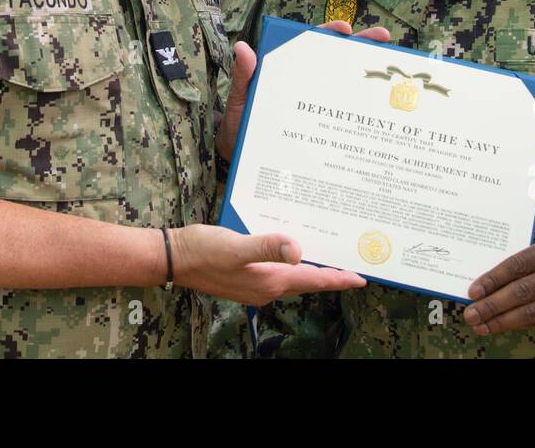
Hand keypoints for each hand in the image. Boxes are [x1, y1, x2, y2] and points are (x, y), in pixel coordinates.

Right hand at [170, 224, 365, 305]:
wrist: (173, 258)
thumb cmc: (202, 250)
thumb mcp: (235, 246)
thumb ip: (266, 247)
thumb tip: (297, 250)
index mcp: (269, 280)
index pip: (312, 280)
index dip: (337, 279)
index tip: (361, 278)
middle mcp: (265, 287)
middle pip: (307, 282)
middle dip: (331, 277)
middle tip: (354, 271)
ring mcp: (254, 284)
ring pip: (293, 279)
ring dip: (312, 272)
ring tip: (331, 263)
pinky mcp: (245, 276)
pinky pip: (278, 274)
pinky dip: (293, 266)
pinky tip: (293, 255)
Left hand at [216, 20, 390, 160]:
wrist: (239, 162)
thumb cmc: (236, 129)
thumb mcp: (238, 103)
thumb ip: (243, 78)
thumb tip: (243, 48)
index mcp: (284, 72)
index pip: (307, 46)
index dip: (327, 34)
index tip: (345, 29)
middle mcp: (302, 84)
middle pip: (334, 60)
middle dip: (360, 46)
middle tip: (382, 37)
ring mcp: (313, 105)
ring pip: (343, 86)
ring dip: (367, 76)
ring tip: (391, 69)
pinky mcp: (320, 128)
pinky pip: (342, 116)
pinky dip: (361, 112)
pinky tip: (380, 112)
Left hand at [463, 232, 534, 333]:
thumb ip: (529, 261)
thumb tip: (491, 283)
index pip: (519, 263)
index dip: (494, 279)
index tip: (474, 291)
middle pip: (524, 290)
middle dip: (493, 305)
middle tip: (472, 314)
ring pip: (534, 311)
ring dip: (504, 321)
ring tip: (483, 326)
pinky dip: (522, 325)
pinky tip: (506, 326)